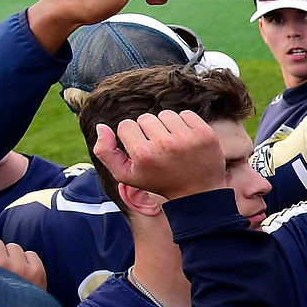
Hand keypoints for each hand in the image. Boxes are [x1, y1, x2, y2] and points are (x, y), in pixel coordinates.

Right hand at [93, 110, 227, 201]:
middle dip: (149, 131)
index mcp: (144, 154)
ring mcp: (187, 138)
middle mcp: (165, 144)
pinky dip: (184, 123)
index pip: (126, 125)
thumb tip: (101, 126)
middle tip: (159, 149)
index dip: (132, 137)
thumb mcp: (126, 175)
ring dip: (167, 126)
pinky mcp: (205, 134)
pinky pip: (186, 114)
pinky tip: (186, 140)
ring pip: (165, 114)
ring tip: (173, 144)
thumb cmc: (159, 181)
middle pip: (145, 118)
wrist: (199, 192)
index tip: (143, 150)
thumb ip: (105, 152)